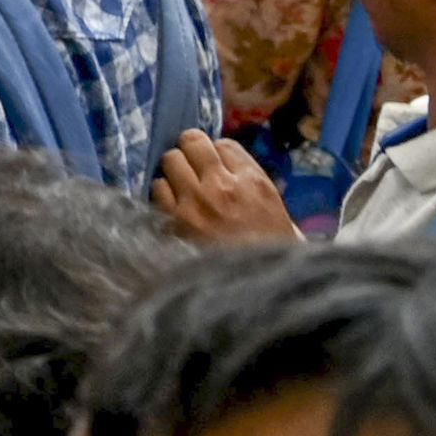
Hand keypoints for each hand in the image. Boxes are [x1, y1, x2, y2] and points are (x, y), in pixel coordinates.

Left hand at [148, 129, 299, 243]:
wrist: (255, 293)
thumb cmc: (272, 254)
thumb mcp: (277, 214)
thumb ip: (251, 186)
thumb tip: (226, 167)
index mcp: (254, 183)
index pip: (224, 144)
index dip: (219, 153)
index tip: (218, 166)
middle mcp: (222, 185)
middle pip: (192, 142)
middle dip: (192, 152)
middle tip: (194, 168)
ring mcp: (194, 201)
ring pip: (170, 159)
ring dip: (175, 170)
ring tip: (183, 187)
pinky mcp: (173, 220)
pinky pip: (157, 187)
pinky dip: (164, 193)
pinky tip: (174, 206)